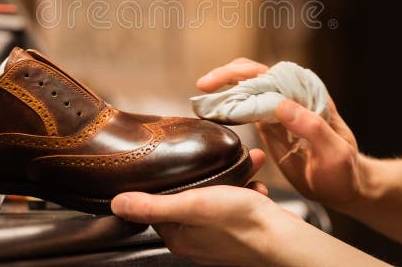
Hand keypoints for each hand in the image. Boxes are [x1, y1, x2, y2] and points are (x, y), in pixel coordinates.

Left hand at [111, 149, 300, 265]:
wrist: (284, 240)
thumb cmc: (241, 223)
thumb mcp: (191, 204)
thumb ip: (153, 205)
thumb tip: (117, 204)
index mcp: (178, 236)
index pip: (158, 205)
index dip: (169, 180)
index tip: (178, 162)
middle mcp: (196, 239)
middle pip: (189, 198)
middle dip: (205, 175)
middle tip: (217, 160)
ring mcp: (219, 236)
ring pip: (216, 197)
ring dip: (230, 178)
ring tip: (243, 164)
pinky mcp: (240, 231)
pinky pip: (237, 204)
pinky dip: (246, 189)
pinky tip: (254, 181)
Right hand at [196, 57, 368, 211]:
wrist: (344, 187)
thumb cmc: (345, 171)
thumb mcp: (335, 153)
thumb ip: (312, 128)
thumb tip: (281, 105)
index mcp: (309, 95)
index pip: (273, 75)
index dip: (246, 76)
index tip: (224, 85)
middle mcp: (291, 96)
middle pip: (255, 75)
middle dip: (227, 76)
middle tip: (204, 86)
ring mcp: (278, 110)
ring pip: (246, 89)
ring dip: (222, 91)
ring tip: (201, 102)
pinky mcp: (269, 125)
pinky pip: (245, 108)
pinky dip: (227, 107)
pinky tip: (212, 113)